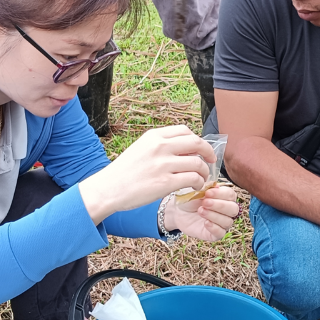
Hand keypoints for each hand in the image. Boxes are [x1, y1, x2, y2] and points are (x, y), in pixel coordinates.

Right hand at [79, 125, 213, 219]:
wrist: (108, 189)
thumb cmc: (124, 171)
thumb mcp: (141, 148)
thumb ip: (161, 145)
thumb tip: (185, 148)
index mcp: (154, 136)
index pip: (185, 131)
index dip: (198, 140)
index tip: (201, 149)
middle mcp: (160, 147)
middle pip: (197, 143)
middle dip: (208, 152)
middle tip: (211, 161)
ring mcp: (163, 165)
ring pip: (198, 163)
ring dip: (204, 172)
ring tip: (201, 178)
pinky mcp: (165, 183)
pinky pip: (193, 179)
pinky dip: (198, 183)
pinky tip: (194, 187)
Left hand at [164, 185, 239, 240]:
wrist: (179, 211)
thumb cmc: (191, 199)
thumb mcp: (197, 191)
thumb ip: (207, 188)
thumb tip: (216, 186)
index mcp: (225, 198)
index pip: (231, 195)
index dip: (221, 194)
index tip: (207, 193)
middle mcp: (227, 211)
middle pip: (233, 209)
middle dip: (219, 205)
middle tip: (205, 202)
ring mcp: (222, 223)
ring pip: (227, 221)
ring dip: (214, 215)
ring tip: (200, 211)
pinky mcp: (215, 234)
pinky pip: (221, 233)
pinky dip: (214, 227)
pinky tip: (205, 222)